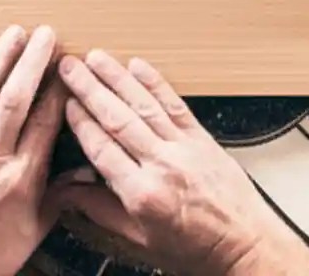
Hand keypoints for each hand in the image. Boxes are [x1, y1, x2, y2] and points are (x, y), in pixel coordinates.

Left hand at [0, 25, 67, 275]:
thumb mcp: (40, 227)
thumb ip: (64, 194)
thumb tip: (89, 168)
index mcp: (22, 178)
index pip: (44, 123)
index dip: (58, 90)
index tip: (72, 63)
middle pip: (14, 101)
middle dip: (31, 63)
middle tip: (46, 34)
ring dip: (0, 60)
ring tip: (15, 31)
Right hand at [56, 50, 308, 274]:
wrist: (243, 246)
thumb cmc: (194, 249)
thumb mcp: (140, 240)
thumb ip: (100, 211)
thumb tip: (67, 192)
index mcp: (142, 194)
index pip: (102, 149)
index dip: (80, 122)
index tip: (65, 102)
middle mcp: (163, 165)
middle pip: (119, 119)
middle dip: (91, 89)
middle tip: (70, 66)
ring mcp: (184, 148)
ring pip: (144, 105)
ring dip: (118, 78)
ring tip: (97, 59)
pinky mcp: (202, 138)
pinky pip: (175, 105)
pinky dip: (156, 83)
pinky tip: (138, 66)